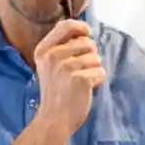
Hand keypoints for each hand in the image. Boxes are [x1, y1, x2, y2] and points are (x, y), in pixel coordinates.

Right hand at [33, 20, 105, 138]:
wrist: (54, 119)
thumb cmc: (56, 92)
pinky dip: (97, 80)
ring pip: (96, 57)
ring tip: (81, 81)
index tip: (87, 34)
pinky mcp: (80, 78)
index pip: (66, 25)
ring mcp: (66, 67)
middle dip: (90, 55)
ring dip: (94, 69)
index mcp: (43, 50)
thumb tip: (86, 33)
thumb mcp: (49, 65)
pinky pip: (100, 71)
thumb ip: (62, 47)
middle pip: (86, 42)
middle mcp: (53, 56)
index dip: (81, 27)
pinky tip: (87, 89)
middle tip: (79, 71)